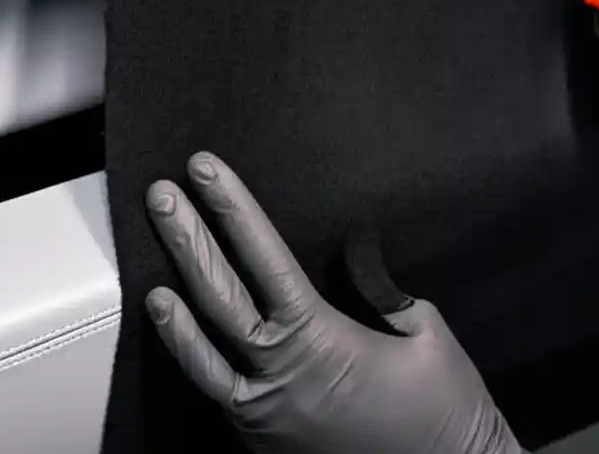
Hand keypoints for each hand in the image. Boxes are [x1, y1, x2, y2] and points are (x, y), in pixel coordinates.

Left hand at [142, 152, 524, 453]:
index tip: (207, 171)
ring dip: (175, 312)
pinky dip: (192, 361)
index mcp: (321, 338)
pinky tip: (181, 338)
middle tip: (163, 196)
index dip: (232, 209)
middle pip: (218, 295)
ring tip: (151, 279)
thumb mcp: (427, 334)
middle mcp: (283, 374)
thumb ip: (382, 290)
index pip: (264, 258)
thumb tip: (354, 254)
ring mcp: (266, 412)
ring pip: (201, 356)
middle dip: (188, 239)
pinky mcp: (263, 439)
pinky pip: (217, 393)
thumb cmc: (448, 411)